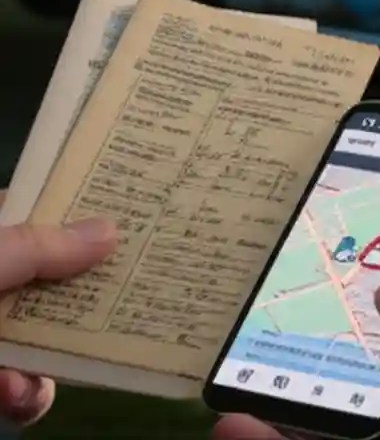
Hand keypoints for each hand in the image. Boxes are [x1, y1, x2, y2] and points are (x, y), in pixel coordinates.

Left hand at [0, 189, 117, 426]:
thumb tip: (110, 230)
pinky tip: (12, 395)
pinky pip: (16, 384)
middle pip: (49, 282)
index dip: (85, 223)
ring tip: (27, 383)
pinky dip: (21, 394)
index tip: (135, 229)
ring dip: (47, 363)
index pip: (38, 216)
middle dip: (77, 307)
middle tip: (116, 312)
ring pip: (39, 339)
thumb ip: (36, 247)